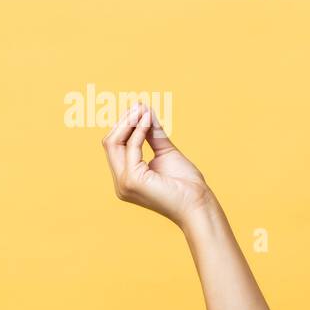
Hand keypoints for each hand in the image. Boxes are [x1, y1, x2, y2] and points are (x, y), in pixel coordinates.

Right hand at [102, 102, 212, 225]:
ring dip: (129, 123)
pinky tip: (148, 121)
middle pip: (110, 144)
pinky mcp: (132, 180)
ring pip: (114, 144)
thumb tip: (144, 110)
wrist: (199, 204)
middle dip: (124, 122)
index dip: (125, 126)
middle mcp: (121, 182)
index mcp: (127, 178)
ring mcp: (124, 183)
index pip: (116, 147)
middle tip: (139, 105)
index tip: (139, 108)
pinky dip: (138, 131)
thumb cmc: (186, 184)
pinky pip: (131, 148)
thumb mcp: (166, 153)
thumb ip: (153, 135)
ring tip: (142, 110)